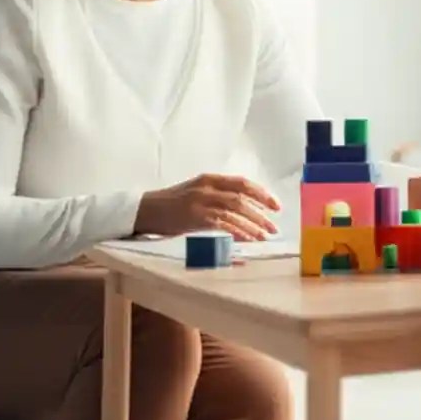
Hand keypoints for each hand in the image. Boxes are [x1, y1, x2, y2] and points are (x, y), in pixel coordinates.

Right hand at [134, 174, 280, 240]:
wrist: (144, 210)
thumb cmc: (172, 204)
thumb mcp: (196, 192)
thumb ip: (218, 196)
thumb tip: (246, 209)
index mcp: (209, 179)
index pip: (242, 183)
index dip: (262, 194)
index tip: (276, 206)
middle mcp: (207, 187)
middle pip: (242, 197)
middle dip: (261, 213)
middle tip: (274, 226)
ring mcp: (200, 202)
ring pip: (235, 211)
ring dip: (253, 224)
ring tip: (264, 236)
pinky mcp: (194, 217)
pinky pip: (222, 224)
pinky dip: (237, 232)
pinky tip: (247, 240)